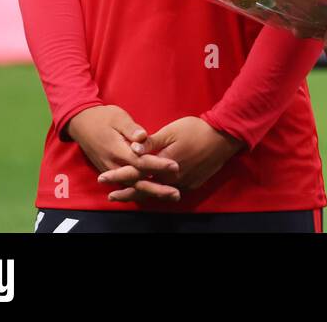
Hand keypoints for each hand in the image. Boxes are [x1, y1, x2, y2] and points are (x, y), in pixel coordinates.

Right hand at [67, 105, 181, 201]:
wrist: (81, 124)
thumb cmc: (103, 118)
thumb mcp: (118, 117)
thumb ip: (131, 129)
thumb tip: (142, 137)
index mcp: (117, 150)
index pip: (140, 161)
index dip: (158, 165)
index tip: (175, 166)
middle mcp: (113, 165)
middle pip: (137, 181)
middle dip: (157, 188)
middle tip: (176, 194)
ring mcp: (111, 171)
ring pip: (133, 186)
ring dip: (152, 192)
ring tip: (171, 196)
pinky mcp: (111, 173)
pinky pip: (127, 185)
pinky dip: (142, 191)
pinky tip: (156, 194)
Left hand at [99, 116, 241, 202]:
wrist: (224, 138)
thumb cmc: (196, 130)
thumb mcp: (172, 131)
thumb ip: (151, 142)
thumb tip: (132, 148)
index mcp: (164, 164)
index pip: (136, 172)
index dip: (118, 175)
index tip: (103, 178)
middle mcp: (172, 178)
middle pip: (144, 188)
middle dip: (126, 192)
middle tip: (110, 196)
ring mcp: (183, 184)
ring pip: (157, 192)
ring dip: (141, 194)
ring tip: (127, 197)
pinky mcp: (192, 185)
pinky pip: (171, 191)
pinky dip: (158, 192)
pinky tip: (152, 191)